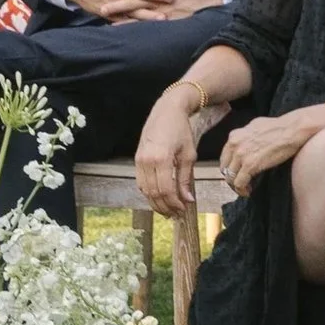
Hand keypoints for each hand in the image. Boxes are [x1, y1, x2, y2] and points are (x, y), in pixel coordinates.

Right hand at [132, 92, 204, 214]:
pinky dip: (149, 193)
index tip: (183, 209)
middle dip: (165, 206)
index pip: (166, 190)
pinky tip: (159, 197)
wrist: (166, 111)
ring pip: (145, 190)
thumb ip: (186, 178)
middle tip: (176, 214)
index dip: (174, 203)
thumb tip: (187, 199)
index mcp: (162, 158)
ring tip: (168, 209)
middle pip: (153, 193)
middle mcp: (147, 160)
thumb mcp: (188, 155)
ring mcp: (139, 160)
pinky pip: (141, 182)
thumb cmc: (181, 130)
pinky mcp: (136, 159)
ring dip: (156, 202)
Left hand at [217, 108, 310, 197]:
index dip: (230, 167)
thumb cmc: (279, 128)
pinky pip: (239, 183)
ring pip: (230, 178)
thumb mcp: (255, 127)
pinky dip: (242, 190)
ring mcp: (241, 155)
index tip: (238, 173)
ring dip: (236, 186)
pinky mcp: (250, 165)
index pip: (225, 156)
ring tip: (245, 189)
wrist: (290, 130)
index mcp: (234, 136)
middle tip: (241, 183)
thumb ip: (246, 137)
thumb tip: (247, 143)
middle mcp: (234, 144)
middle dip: (231, 177)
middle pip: (225, 168)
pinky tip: (248, 191)